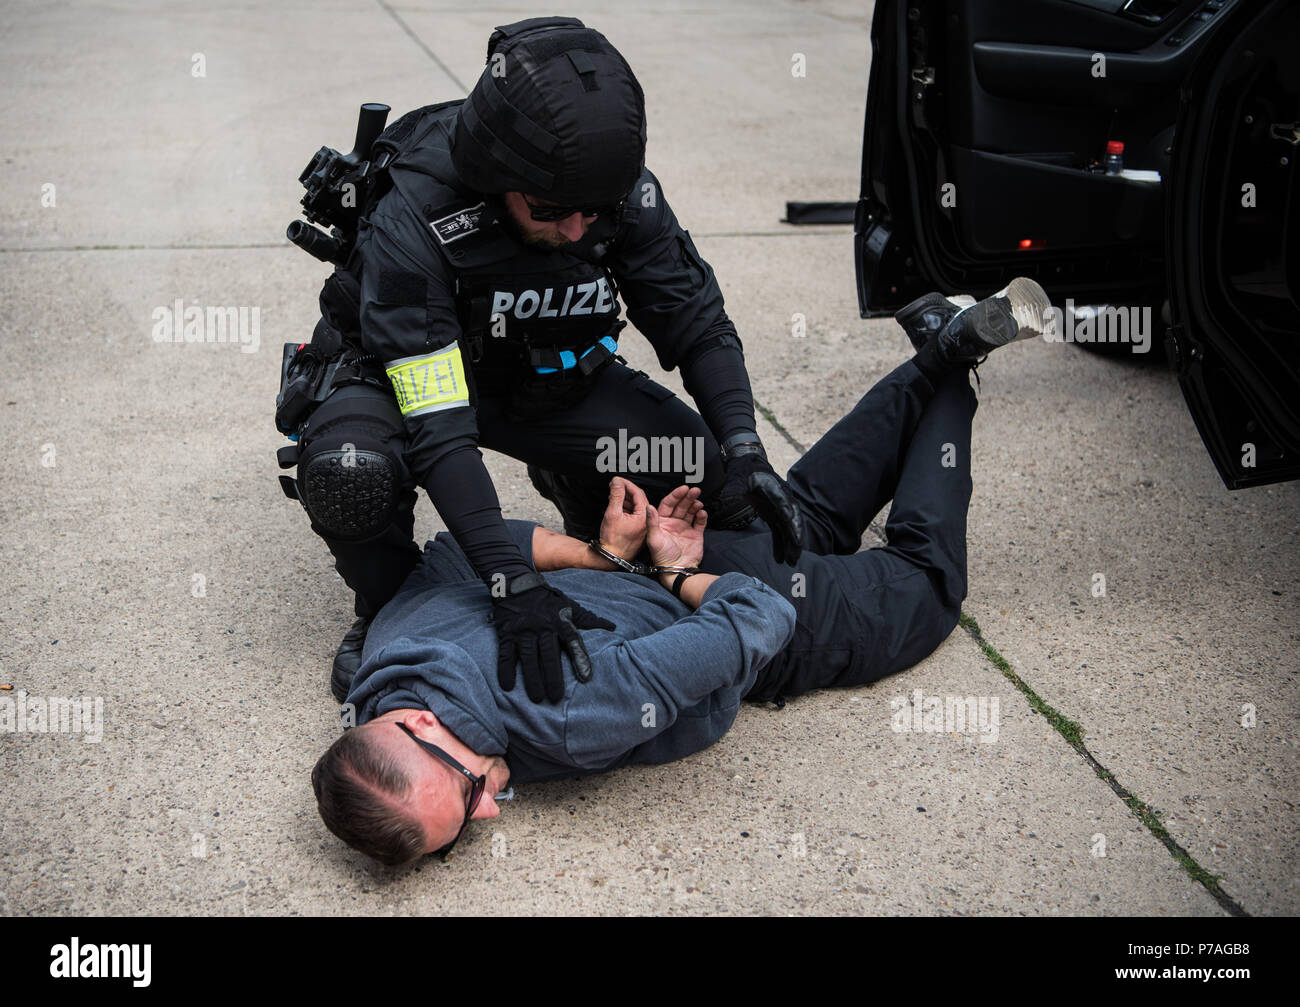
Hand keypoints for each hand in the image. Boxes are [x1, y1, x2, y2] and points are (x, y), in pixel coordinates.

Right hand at [492, 573, 615, 702]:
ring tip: (536, 699)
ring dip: (532, 679)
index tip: (586, 679)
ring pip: (528, 657)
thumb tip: (612, 627)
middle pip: (549, 655)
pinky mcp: (506, 633)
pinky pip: (505, 654)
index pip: (573, 642)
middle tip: (555, 698)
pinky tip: (508, 686)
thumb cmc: (547, 600)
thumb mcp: (569, 606)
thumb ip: (589, 619)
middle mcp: (543, 627)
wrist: (517, 584)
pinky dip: (505, 670)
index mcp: (560, 622)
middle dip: (553, 678)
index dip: (580, 660)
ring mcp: (523, 630)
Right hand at [597, 477, 648, 559]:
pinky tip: (615, 504)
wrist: (610, 557)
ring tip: (613, 494)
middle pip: (637, 499)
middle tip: (614, 485)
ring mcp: (641, 526)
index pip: (638, 494)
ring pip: (634, 506)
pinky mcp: (636, 530)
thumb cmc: (613, 540)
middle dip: (625, 490)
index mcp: (643, 517)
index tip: (617, 480)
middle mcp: (645, 521)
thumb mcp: (613, 514)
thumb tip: (617, 482)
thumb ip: (616, 496)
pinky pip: (632, 513)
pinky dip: (624, 507)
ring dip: (624, 498)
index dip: (626, 484)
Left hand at [646, 485, 705, 569]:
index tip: (683, 489)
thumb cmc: (662, 558)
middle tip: (695, 490)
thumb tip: (649, 507)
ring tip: (698, 501)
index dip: (676, 495)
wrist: (677, 570)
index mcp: (662, 522)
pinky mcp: (695, 534)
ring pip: (691, 511)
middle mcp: (673, 523)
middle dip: (688, 497)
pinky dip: (702, 516)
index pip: (668, 504)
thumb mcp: (654, 538)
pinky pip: (700, 522)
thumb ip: (651, 522)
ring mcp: (685, 528)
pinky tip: (702, 512)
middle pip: (681, 505)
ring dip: (695, 504)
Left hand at [719, 450, 804, 564]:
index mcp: (774, 489)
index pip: (786, 508)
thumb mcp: (736, 478)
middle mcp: (782, 497)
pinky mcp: (775, 512)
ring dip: (790, 545)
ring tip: (791, 562)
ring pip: (788, 527)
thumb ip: (734, 488)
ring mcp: (780, 506)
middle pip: (793, 520)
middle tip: (795, 556)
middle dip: (796, 539)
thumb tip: (729, 496)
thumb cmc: (742, 470)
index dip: (792, 524)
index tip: (796, 539)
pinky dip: (780, 543)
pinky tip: (779, 558)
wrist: (746, 463)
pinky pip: (780, 530)